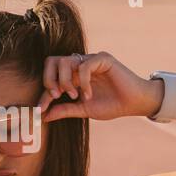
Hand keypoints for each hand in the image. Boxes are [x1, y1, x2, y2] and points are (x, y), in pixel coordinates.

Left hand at [36, 52, 162, 121]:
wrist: (134, 103)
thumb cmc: (111, 105)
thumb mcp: (84, 109)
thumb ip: (65, 110)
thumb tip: (44, 116)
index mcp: (73, 75)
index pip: (50, 77)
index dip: (44, 93)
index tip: (41, 109)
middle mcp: (80, 64)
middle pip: (52, 61)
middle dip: (49, 79)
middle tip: (56, 95)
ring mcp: (90, 60)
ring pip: (65, 61)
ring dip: (65, 80)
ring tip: (74, 95)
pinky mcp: (102, 59)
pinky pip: (84, 65)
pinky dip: (83, 82)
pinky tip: (89, 95)